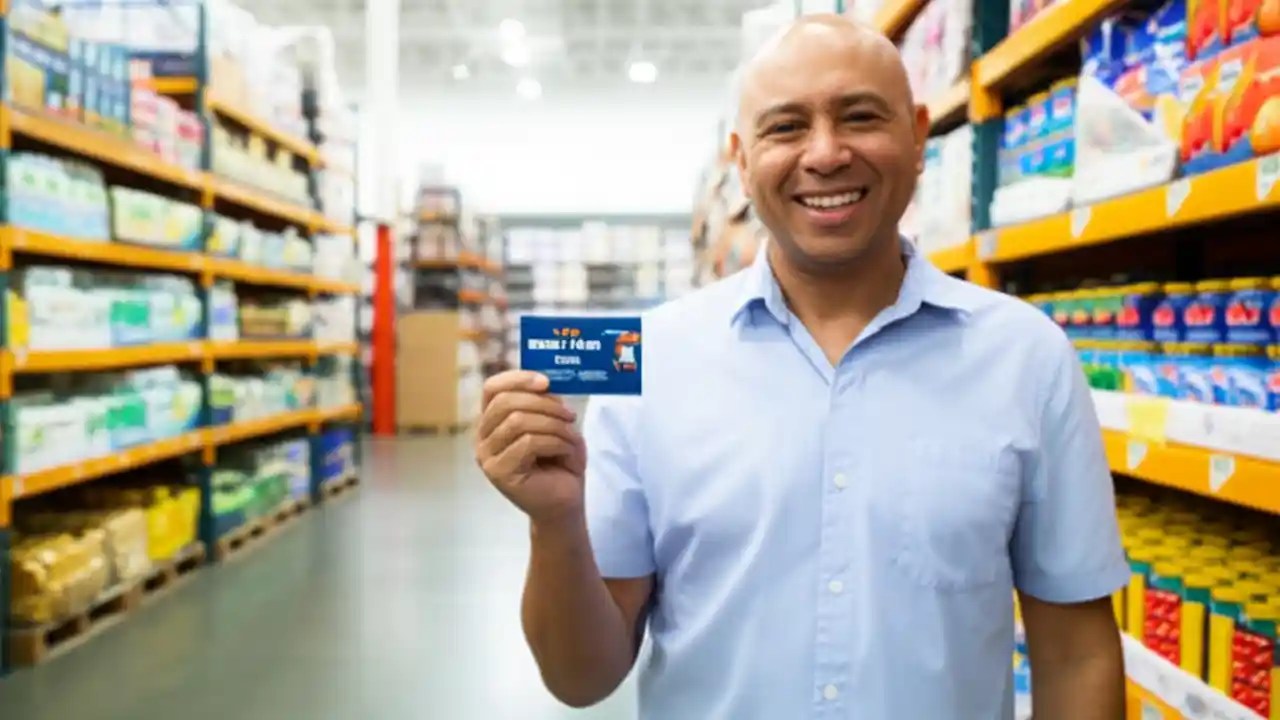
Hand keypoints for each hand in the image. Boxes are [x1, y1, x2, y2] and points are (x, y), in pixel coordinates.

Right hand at [476, 370, 585, 523]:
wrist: (564, 503)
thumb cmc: (559, 462)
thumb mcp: (554, 423)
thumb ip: (544, 402)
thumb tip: (544, 382)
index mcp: (493, 421)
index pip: (492, 388)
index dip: (518, 379)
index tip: (546, 382)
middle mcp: (483, 437)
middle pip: (506, 402)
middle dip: (545, 404)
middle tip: (570, 415)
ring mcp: (487, 456)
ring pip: (519, 421)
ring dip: (554, 425)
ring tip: (572, 438)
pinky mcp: (498, 472)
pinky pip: (528, 443)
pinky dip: (555, 443)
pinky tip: (565, 453)